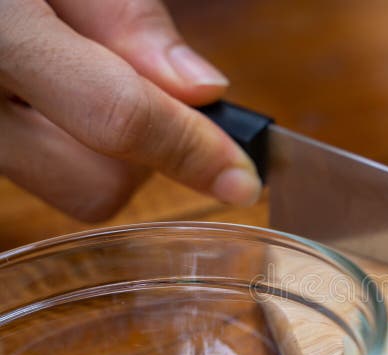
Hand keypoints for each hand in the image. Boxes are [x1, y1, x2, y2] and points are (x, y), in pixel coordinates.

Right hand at [0, 0, 260, 221]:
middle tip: (137, 86)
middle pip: (92, 186)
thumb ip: (122, 15)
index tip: (243, 179)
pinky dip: (57, 141)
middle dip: (142, 154)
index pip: (117, 118)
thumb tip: (202, 91)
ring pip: (60, 188)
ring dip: (97, 149)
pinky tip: (39, 86)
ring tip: (69, 69)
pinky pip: (29, 170)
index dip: (192, 151)